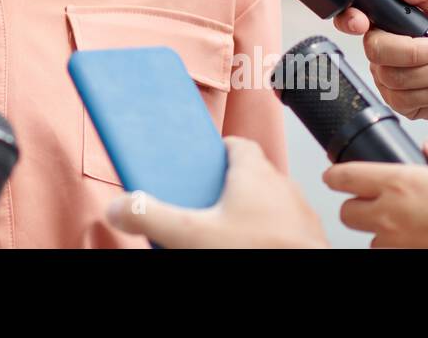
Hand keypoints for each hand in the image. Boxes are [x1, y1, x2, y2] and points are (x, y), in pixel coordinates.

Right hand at [104, 136, 327, 247]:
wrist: (306, 283)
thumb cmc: (261, 252)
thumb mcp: (192, 235)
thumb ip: (151, 217)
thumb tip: (119, 207)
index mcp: (255, 172)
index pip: (236, 144)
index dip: (215, 151)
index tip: (197, 161)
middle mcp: (282, 187)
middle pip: (248, 176)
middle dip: (225, 190)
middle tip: (201, 207)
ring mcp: (299, 216)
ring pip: (268, 205)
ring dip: (247, 215)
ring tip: (221, 235)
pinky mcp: (308, 241)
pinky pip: (281, 230)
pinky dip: (264, 235)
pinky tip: (245, 248)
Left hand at [323, 135, 427, 247]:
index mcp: (401, 182)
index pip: (345, 177)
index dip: (334, 174)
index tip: (334, 173)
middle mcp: (391, 213)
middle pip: (346, 211)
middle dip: (353, 204)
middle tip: (369, 198)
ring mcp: (398, 241)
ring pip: (367, 236)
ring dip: (375, 228)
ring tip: (398, 220)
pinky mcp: (408, 258)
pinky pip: (387, 252)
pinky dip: (393, 245)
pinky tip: (412, 237)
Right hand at [333, 0, 427, 127]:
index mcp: (390, 18)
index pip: (353, 16)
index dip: (349, 20)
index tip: (362, 23)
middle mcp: (384, 46)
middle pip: (376, 50)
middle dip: (414, 52)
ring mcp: (389, 75)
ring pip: (393, 77)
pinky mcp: (401, 101)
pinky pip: (405, 99)